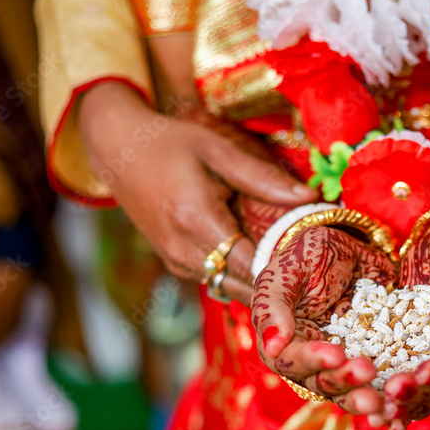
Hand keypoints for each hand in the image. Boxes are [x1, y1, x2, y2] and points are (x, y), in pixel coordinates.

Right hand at [79, 82, 316, 300]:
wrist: (117, 149)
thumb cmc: (171, 143)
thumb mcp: (218, 150)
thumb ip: (262, 177)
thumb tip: (308, 197)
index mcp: (195, 219)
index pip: (249, 265)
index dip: (281, 270)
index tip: (311, 266)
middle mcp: (182, 249)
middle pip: (241, 285)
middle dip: (275, 283)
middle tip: (309, 272)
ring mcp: (175, 261)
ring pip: (229, 287)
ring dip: (258, 281)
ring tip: (289, 266)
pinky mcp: (174, 264)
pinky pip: (216, 279)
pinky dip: (239, 275)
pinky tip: (260, 258)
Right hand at [251, 226, 396, 414]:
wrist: (347, 250)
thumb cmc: (305, 256)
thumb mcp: (285, 272)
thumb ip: (273, 307)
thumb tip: (272, 347)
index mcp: (284, 344)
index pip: (292, 361)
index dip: (313, 360)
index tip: (335, 354)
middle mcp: (312, 362)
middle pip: (323, 383)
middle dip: (345, 382)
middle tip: (367, 372)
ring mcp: (344, 364)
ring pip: (351, 390)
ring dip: (367, 396)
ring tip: (386, 399)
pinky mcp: (374, 359)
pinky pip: (381, 381)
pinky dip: (390, 396)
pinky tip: (403, 404)